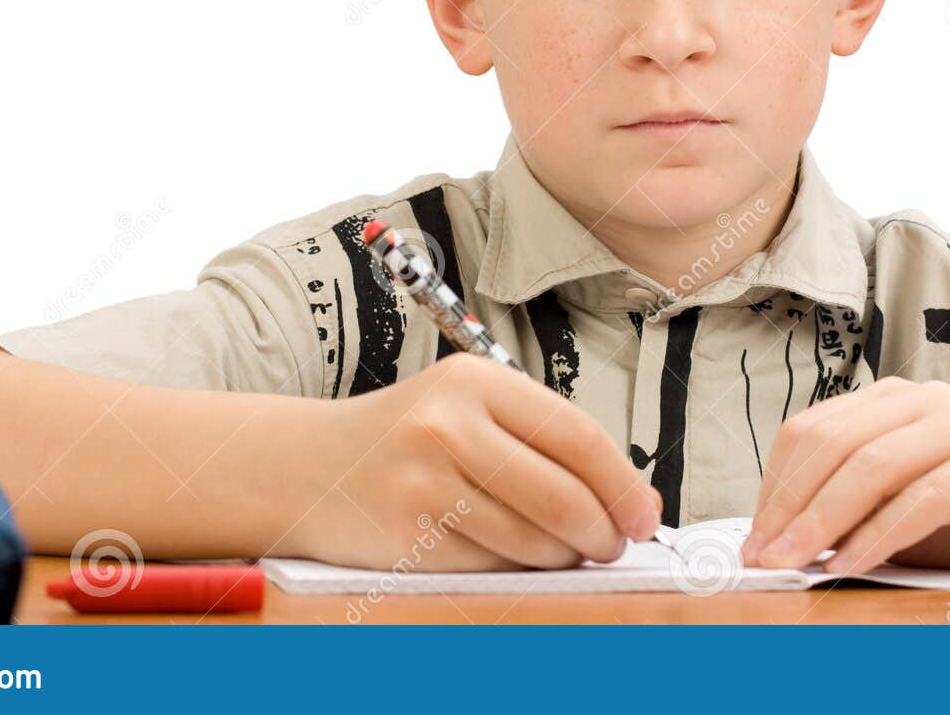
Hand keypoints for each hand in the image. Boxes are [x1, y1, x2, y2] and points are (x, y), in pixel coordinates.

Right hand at [294, 352, 661, 570]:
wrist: (304, 466)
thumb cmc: (405, 440)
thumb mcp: (468, 409)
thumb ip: (545, 441)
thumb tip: (633, 499)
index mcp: (474, 380)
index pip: (576, 434)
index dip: (622, 483)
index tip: (645, 515)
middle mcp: (446, 425)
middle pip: (562, 495)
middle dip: (601, 531)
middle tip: (610, 543)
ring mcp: (422, 482)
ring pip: (532, 539)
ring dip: (561, 556)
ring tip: (558, 548)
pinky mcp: (405, 536)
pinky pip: (490, 565)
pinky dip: (513, 569)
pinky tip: (505, 553)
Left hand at [740, 376, 949, 575]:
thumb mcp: (901, 502)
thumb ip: (850, 508)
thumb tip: (777, 539)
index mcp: (891, 399)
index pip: (809, 431)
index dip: (774, 484)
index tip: (753, 536)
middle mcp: (923, 399)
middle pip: (832, 444)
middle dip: (788, 504)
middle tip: (763, 555)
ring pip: (871, 466)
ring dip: (823, 521)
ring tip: (795, 563)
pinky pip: (922, 498)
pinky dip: (878, 535)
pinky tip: (851, 563)